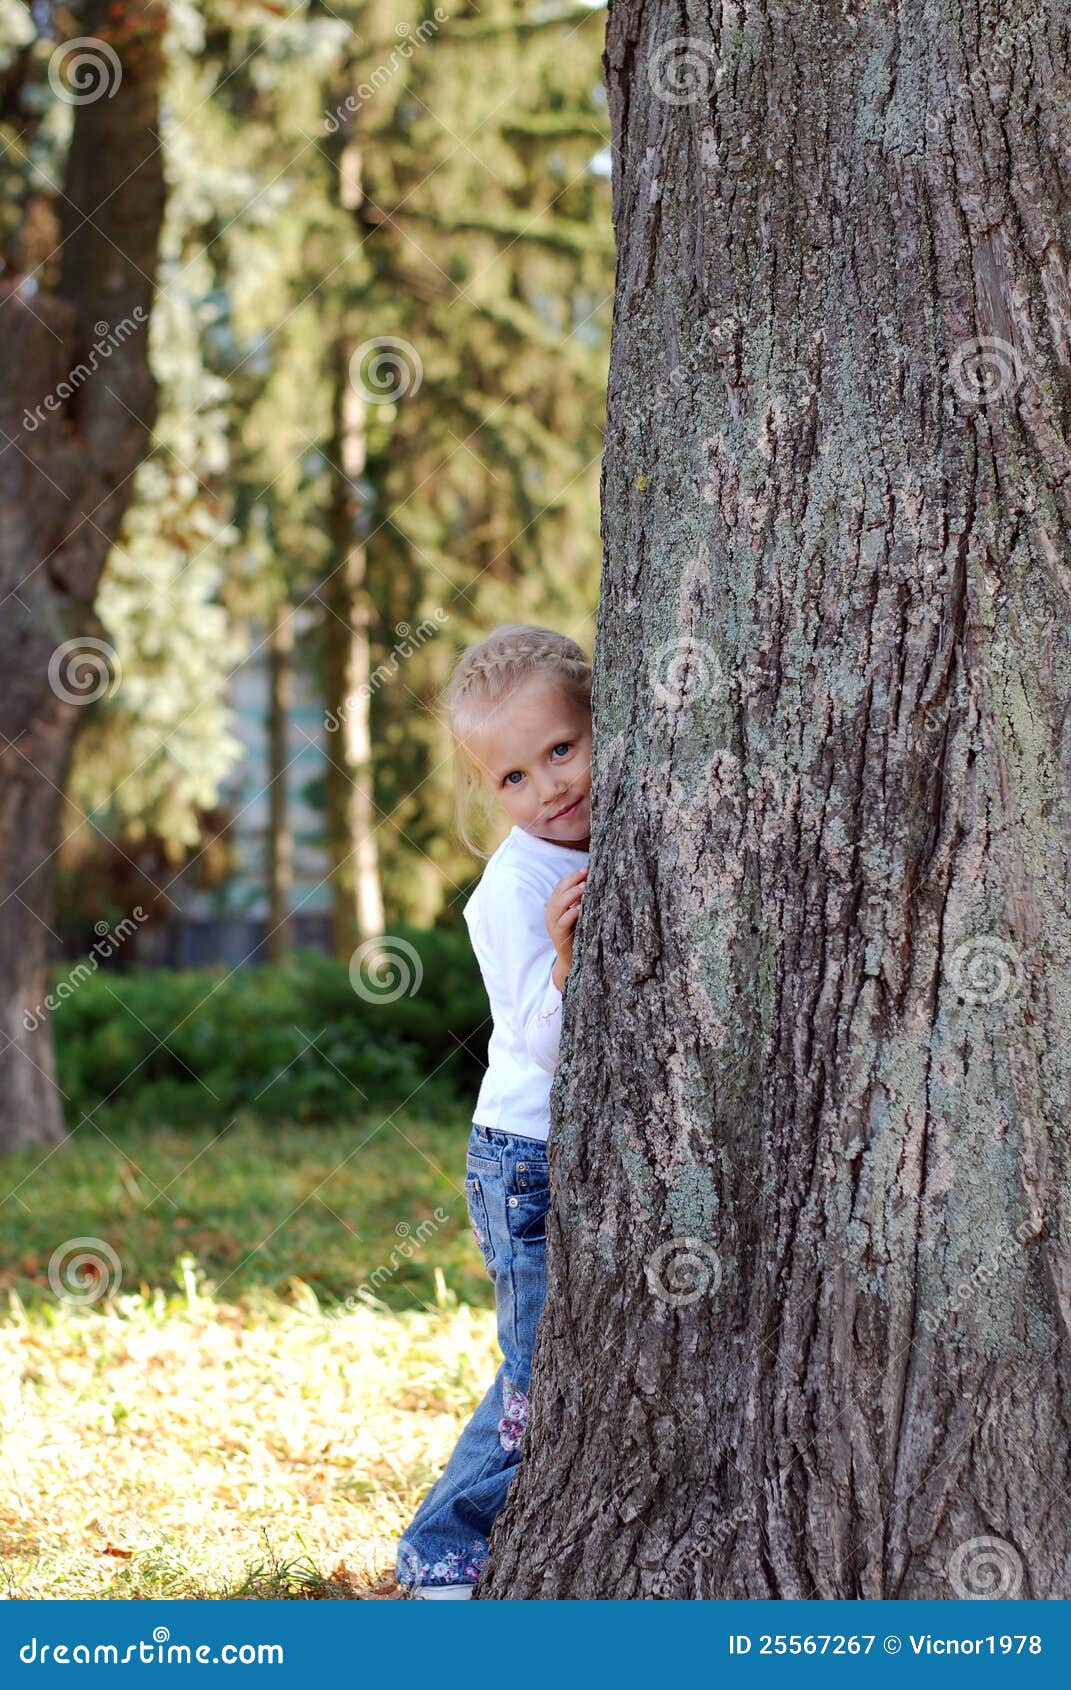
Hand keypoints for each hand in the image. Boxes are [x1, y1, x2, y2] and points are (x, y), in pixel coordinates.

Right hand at [544, 868, 587, 990]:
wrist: (571, 960)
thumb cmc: (578, 934)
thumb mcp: (579, 915)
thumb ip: (581, 901)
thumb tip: (594, 883)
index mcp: (555, 906)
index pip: (560, 886)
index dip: (572, 877)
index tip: (586, 869)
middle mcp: (551, 913)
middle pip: (559, 892)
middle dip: (572, 881)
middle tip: (586, 874)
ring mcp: (553, 924)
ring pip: (559, 905)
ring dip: (572, 895)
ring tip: (585, 887)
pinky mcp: (558, 936)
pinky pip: (563, 922)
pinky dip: (571, 914)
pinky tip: (580, 908)